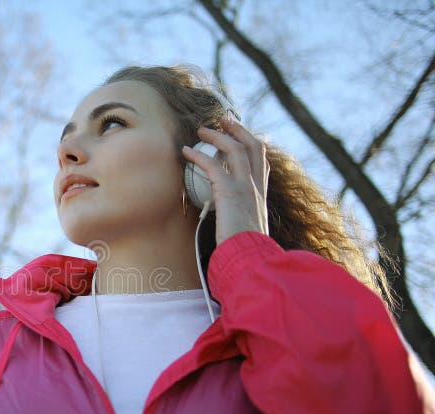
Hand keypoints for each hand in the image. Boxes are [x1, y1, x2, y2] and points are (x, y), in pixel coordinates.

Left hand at [181, 117, 269, 244]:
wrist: (249, 258)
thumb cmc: (246, 251)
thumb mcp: (248, 231)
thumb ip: (240, 220)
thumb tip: (229, 223)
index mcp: (262, 195)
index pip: (262, 162)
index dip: (252, 145)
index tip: (239, 136)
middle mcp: (257, 187)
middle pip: (253, 146)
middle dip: (238, 130)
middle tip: (223, 120)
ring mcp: (245, 187)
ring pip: (236, 149)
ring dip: (218, 135)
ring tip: (202, 129)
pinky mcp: (230, 192)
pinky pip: (214, 166)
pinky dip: (199, 155)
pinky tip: (186, 152)